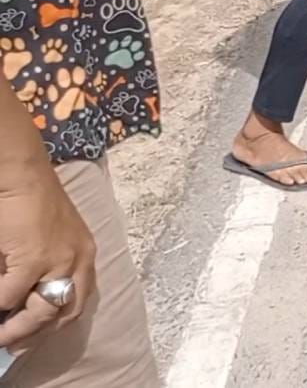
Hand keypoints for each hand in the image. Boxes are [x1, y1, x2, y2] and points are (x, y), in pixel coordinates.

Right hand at [0, 163, 95, 349]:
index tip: (34, 337)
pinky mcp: (35, 259)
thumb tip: (18, 301)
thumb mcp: (48, 237)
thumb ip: (42, 267)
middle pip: (64, 312)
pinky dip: (0, 306)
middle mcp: (79, 260)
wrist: (22, 175)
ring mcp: (60, 261)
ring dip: (16, 329)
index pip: (78, 300)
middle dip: (36, 333)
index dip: (55, 323)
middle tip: (11, 345)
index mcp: (84, 255)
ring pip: (39, 311)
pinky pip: (12, 296)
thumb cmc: (30, 201)